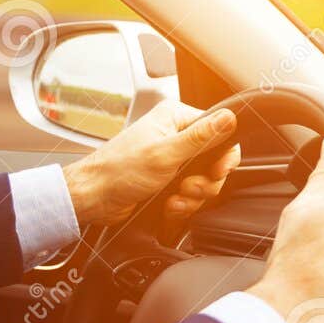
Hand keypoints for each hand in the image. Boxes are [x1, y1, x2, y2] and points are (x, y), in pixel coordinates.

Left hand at [62, 100, 240, 229]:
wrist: (94, 198)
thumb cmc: (118, 171)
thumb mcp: (164, 153)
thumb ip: (200, 137)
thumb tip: (229, 118)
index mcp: (175, 118)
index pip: (219, 131)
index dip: (223, 156)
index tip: (217, 171)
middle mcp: (176, 136)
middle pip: (214, 161)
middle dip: (204, 182)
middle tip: (188, 188)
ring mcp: (172, 159)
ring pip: (204, 181)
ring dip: (192, 196)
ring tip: (174, 198)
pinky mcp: (168, 179)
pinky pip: (190, 194)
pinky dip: (183, 204)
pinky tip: (169, 205)